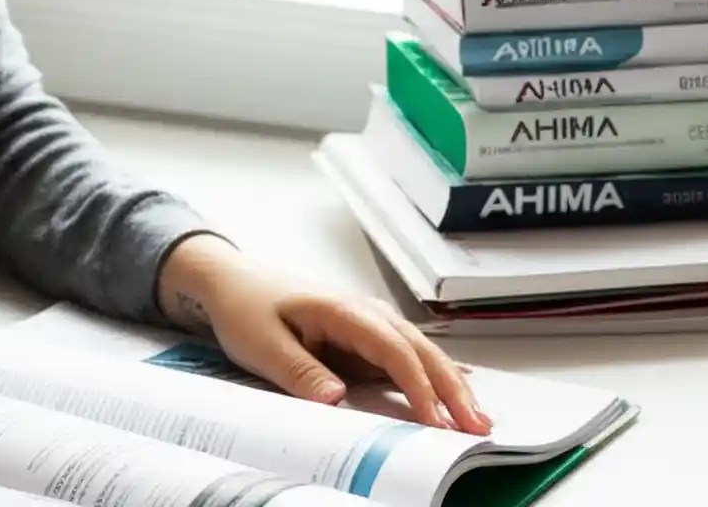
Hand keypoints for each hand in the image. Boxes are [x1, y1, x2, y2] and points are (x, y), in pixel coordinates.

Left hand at [158, 234, 491, 435]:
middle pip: (418, 349)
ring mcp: (365, 325)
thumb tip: (336, 398)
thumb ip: (299, 371)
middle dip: (451, 387)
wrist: (230, 282)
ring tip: (475, 418)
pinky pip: (403, 358)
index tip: (434, 418)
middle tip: (477, 424)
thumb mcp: (262, 343)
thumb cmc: (245, 307)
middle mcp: (363, 313)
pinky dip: (431, 376)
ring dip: (448, 384)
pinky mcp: (360, 339)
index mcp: (342, 310)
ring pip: (418, 353)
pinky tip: (456, 389)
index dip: (417, 385)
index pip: (392, 349)